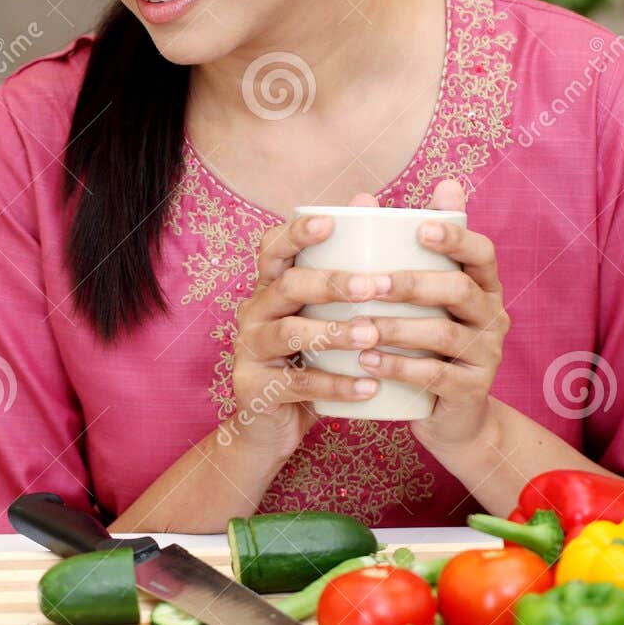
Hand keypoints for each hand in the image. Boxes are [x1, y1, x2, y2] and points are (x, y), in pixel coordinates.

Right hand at [228, 202, 386, 466]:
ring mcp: (249, 350)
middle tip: (375, 286)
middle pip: (287, 285)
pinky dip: (336, 384)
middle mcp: (253, 312)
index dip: (297, 232)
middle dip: (332, 282)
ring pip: (289, 332)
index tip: (330, 222)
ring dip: (335, 332)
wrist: (270, 426)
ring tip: (373, 336)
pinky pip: (297, 383)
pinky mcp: (254, 388)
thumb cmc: (309, 359)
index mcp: (270, 288)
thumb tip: (370, 198)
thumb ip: (343, 265)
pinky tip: (369, 387)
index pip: (273, 248)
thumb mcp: (323, 315)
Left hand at [337, 178, 510, 452]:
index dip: (455, 237)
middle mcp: (493, 315)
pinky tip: (367, 362)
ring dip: (397, 327)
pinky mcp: (473, 390)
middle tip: (367, 285)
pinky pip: (437, 375)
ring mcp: (488, 354)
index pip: (481, 252)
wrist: (452, 416)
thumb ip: (398, 249)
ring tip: (358, 326)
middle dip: (411, 283)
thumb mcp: (419, 298)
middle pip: (459, 289)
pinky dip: (399, 367)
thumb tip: (363, 196)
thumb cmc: (425, 342)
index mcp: (484, 285)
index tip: (419, 228)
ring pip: (444, 332)